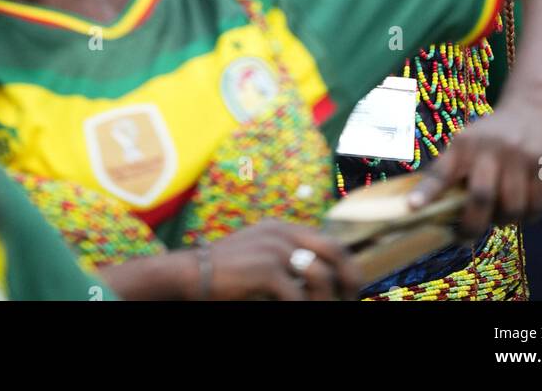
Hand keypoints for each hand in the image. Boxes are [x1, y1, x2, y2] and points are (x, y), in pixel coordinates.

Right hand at [194, 220, 361, 301]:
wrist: (190, 272)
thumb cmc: (224, 273)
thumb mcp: (258, 255)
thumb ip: (284, 257)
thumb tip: (313, 274)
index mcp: (281, 228)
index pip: (327, 240)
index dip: (344, 264)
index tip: (350, 286)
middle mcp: (281, 232)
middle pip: (333, 250)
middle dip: (349, 277)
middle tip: (351, 298)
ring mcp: (274, 248)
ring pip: (321, 275)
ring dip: (326, 300)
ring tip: (323, 310)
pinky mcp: (266, 268)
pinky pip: (297, 295)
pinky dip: (302, 308)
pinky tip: (298, 313)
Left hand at [409, 90, 541, 236]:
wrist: (531, 104)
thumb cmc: (494, 132)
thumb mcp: (469, 141)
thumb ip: (456, 168)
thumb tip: (436, 207)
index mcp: (464, 144)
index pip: (443, 171)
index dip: (428, 191)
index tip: (413, 207)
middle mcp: (489, 148)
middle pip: (481, 196)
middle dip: (472, 225)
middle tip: (465, 237)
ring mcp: (517, 156)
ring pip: (510, 206)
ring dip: (504, 222)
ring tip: (500, 219)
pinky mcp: (541, 163)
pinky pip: (535, 204)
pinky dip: (528, 217)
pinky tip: (523, 213)